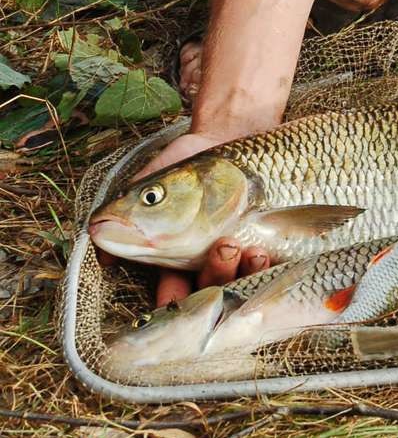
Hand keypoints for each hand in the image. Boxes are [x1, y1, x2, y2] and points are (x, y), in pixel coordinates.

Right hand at [125, 130, 272, 307]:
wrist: (227, 133)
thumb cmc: (184, 161)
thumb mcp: (152, 181)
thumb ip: (128, 207)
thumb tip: (96, 235)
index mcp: (173, 256)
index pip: (171, 293)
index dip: (170, 304)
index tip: (170, 301)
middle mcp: (204, 263)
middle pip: (207, 292)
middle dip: (214, 276)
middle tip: (224, 246)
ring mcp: (233, 255)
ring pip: (235, 282)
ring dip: (237, 269)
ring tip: (238, 244)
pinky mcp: (259, 242)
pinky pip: (261, 267)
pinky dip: (258, 263)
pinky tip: (260, 249)